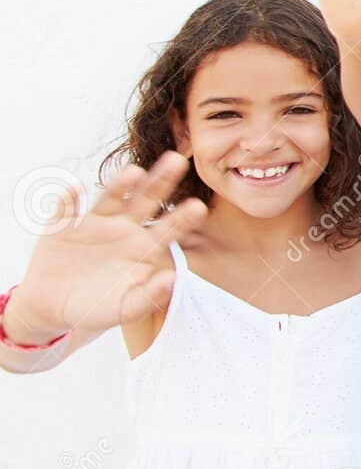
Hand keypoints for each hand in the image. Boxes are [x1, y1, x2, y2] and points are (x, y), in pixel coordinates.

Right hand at [6, 153, 206, 342]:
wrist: (53, 308)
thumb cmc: (96, 307)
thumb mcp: (124, 307)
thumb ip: (149, 296)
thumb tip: (172, 280)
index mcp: (144, 246)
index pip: (169, 228)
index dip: (183, 218)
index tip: (198, 207)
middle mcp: (124, 227)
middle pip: (146, 199)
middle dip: (161, 181)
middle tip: (178, 161)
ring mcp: (94, 222)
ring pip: (110, 196)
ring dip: (120, 184)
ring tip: (134, 172)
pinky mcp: (63, 224)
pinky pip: (66, 208)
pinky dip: (68, 198)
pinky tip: (74, 188)